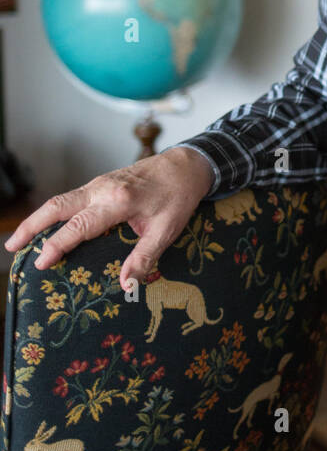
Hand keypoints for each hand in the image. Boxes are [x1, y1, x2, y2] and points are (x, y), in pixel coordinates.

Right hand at [3, 147, 214, 291]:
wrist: (185, 166)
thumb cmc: (178, 197)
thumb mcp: (167, 230)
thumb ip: (145, 257)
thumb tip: (127, 284)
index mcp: (118, 201)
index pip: (79, 225)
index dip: (58, 245)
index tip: (41, 262)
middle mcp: (102, 189)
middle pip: (57, 206)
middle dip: (31, 226)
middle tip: (12, 248)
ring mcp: (99, 184)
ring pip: (60, 200)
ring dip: (38, 219)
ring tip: (20, 240)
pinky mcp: (100, 184)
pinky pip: (71, 198)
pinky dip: (54, 213)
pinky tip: (49, 227)